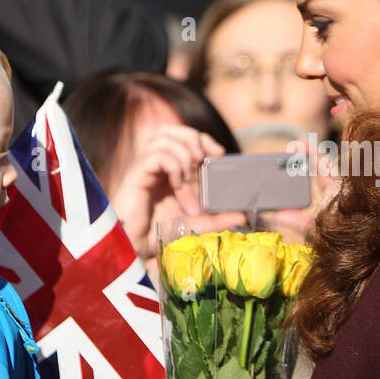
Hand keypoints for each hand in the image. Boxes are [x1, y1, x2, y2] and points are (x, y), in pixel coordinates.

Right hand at [112, 125, 245, 261]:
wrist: (135, 249)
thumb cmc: (160, 235)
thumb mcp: (196, 223)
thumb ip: (218, 218)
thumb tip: (244, 215)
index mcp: (167, 170)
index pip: (182, 138)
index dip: (202, 138)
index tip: (219, 153)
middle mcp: (154, 165)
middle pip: (170, 130)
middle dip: (192, 137)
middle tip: (205, 158)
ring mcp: (144, 168)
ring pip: (163, 138)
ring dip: (183, 155)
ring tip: (189, 177)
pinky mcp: (136, 175)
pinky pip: (156, 155)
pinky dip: (173, 165)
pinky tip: (178, 184)